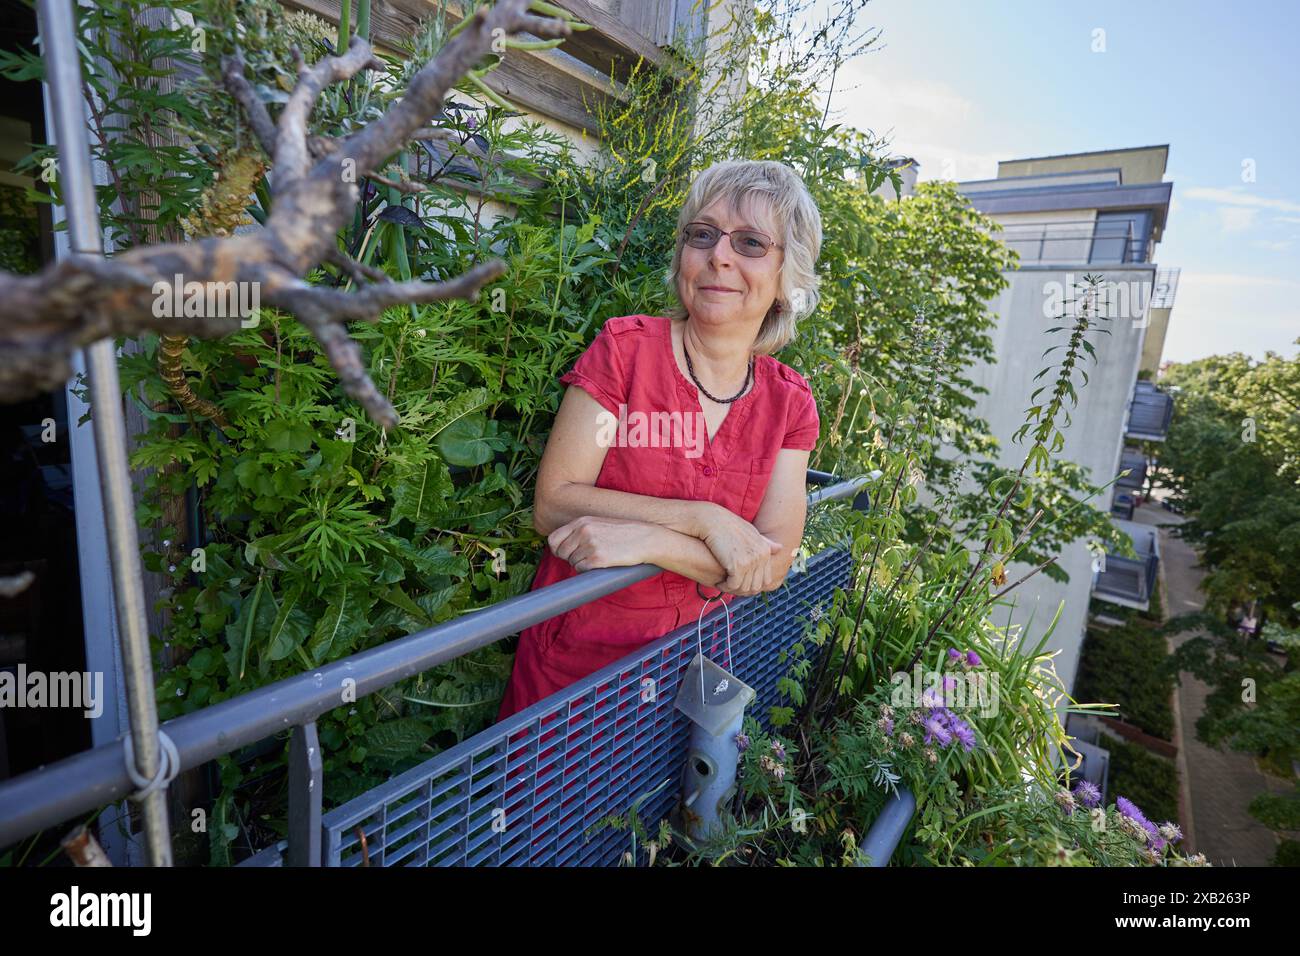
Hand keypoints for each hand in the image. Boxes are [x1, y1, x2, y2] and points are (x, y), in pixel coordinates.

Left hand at [547, 515, 662, 572]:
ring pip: (572, 562)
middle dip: (569, 558)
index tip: (565, 553)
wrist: (646, 538)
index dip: (557, 549)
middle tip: (585, 558)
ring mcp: (590, 545)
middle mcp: (583, 531)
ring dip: (582, 564)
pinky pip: (582, 569)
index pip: (553, 538)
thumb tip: (562, 546)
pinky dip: (588, 570)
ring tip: (599, 558)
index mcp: (582, 522)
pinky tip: (602, 563)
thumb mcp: (599, 524)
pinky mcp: (598, 559)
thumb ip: (581, 531)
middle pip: (561, 552)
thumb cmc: (624, 533)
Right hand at [696, 503, 783, 597]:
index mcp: (765, 550)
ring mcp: (750, 561)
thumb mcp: (750, 531)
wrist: (711, 519)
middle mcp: (761, 556)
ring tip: (723, 585)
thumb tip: (780, 548)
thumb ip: (764, 542)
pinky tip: (718, 583)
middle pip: (756, 586)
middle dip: (743, 589)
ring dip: (733, 589)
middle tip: (730, 586)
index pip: (765, 580)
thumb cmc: (728, 524)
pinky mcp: (737, 565)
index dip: (751, 584)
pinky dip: (725, 587)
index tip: (739, 582)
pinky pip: (734, 585)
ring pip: (745, 587)